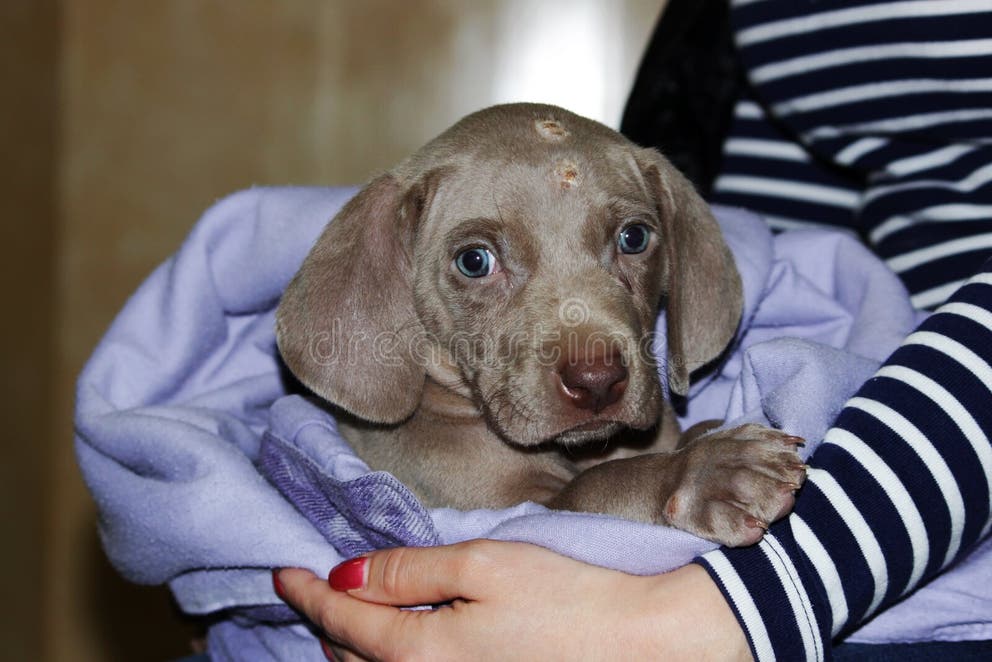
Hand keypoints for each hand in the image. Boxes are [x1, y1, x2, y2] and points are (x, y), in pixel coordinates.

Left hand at [274, 540, 751, 660]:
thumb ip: (409, 573)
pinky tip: (394, 644)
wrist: (637, 645)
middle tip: (309, 586)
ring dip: (350, 647)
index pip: (341, 619)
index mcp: (419, 652)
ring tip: (341, 616)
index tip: (282, 571)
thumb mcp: (482, 566)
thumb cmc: (564, 598)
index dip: (307, 592)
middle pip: (350, 657)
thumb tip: (349, 574)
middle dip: (324, 620)